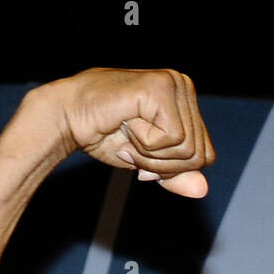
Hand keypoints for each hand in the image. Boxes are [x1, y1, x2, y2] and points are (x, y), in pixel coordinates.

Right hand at [49, 67, 214, 196]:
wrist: (68, 118)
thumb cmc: (105, 136)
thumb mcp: (149, 163)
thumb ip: (176, 175)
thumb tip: (203, 190)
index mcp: (186, 101)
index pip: (205, 156)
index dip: (174, 169)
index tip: (143, 157)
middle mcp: (183, 86)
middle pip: (199, 155)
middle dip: (163, 164)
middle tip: (132, 146)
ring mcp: (173, 83)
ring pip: (188, 149)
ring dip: (152, 154)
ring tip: (129, 134)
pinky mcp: (161, 88)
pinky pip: (173, 138)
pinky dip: (147, 143)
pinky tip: (128, 123)